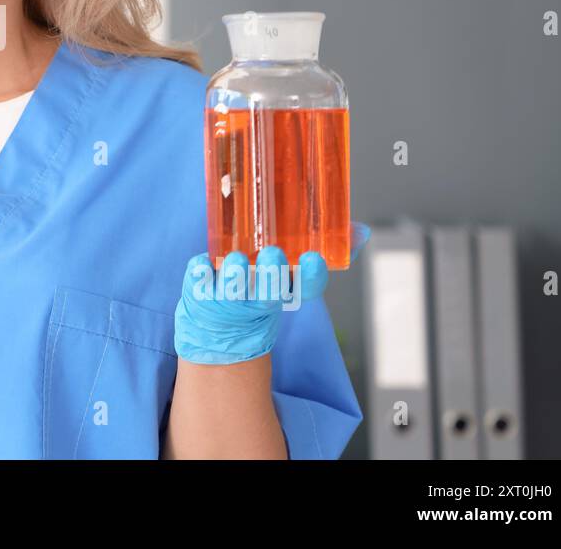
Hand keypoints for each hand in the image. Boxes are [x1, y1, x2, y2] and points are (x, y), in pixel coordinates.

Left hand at [174, 221, 370, 364]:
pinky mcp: (199, 294)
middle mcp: (258, 301)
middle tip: (273, 253)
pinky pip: (199, 279)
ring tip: (235, 259)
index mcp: (284, 293)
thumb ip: (327, 249)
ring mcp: (228, 300)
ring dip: (233, 275)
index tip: (314, 257)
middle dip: (271, 275)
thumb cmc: (260, 289)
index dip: (312, 276)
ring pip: (232, 288)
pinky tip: (203, 263)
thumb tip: (360, 231)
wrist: (220, 330)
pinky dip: (200, 270)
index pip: (305, 289)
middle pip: (269, 292)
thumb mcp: (292, 275)